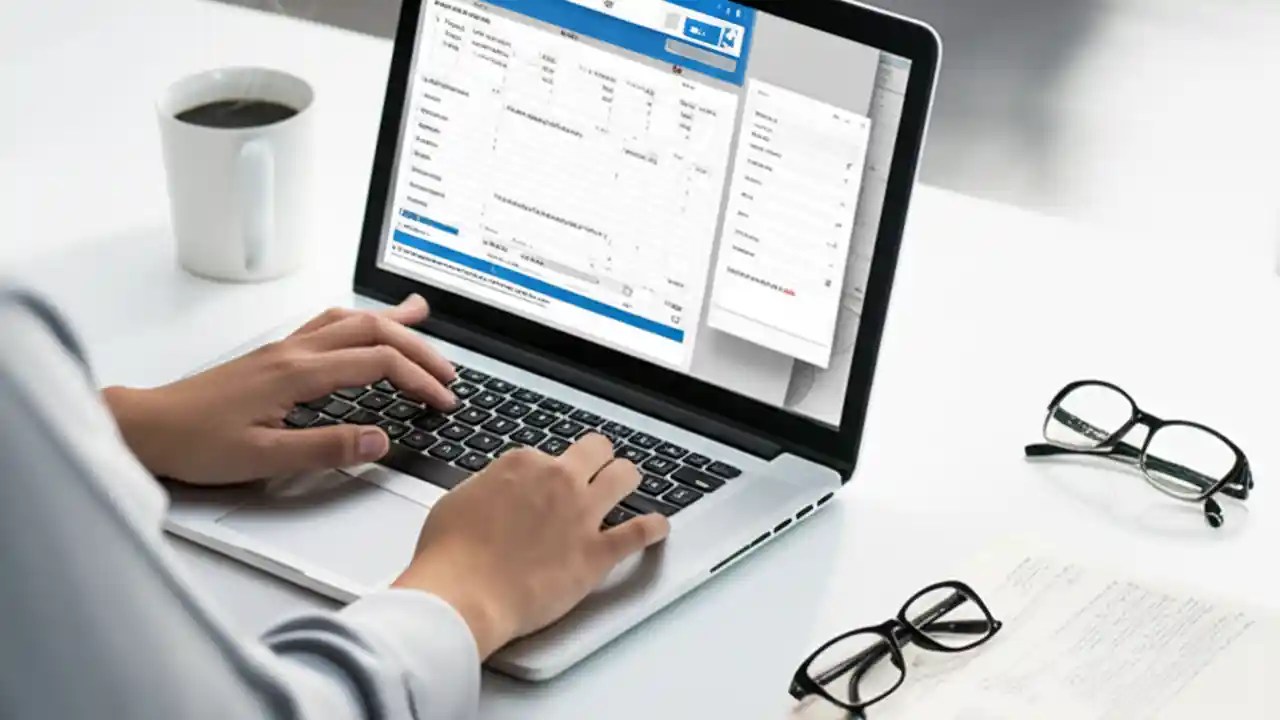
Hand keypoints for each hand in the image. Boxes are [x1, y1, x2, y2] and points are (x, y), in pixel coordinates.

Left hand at [104, 295, 456, 484]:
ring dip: (391, 321)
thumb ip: (326, 449)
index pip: (377, 362)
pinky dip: (359, 320)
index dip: (417, 379)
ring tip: (421, 316)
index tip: (441, 400)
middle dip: (418, 348)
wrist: (149, 427)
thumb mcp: (264, 458)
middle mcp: (294, 352)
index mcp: (297, 373)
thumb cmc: (196, 443)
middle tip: (447, 372)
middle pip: (372, 331)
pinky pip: (328, 324)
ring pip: (350, 319)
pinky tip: (363, 325)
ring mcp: (284, 349)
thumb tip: (379, 440)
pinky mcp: (274, 355)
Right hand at [393, 434, 669, 657]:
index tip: (548, 485)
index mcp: (523, 463)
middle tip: (597, 472)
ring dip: (628, 480)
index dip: (549, 471)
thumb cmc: (450, 556)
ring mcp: (582, 514)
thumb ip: (488, 488)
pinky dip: (654, 528)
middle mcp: (559, 480)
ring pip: (625, 477)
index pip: (550, 454)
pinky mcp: (597, 553)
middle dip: (597, 460)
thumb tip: (498, 493)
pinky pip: (640, 532)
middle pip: (596, 451)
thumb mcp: (458, 500)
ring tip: (629, 487)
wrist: (461, 596)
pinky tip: (658, 528)